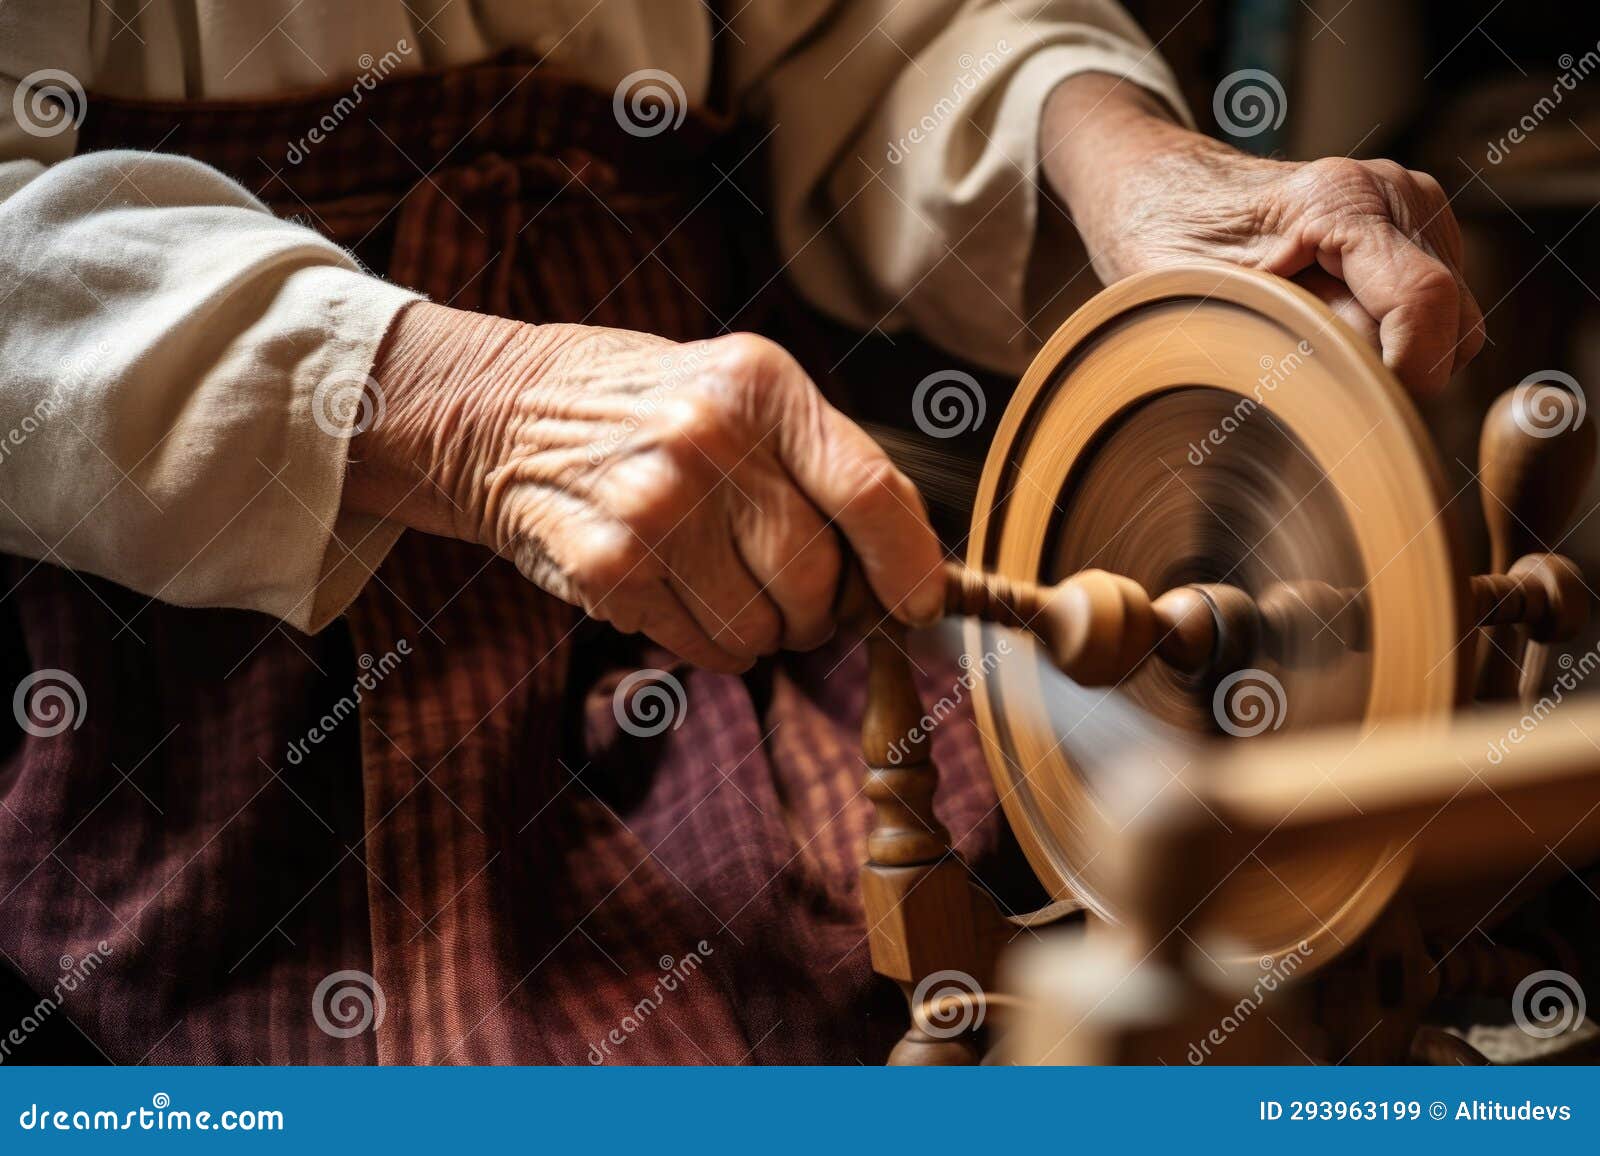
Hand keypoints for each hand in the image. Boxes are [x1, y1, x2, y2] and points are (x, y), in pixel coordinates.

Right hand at [345, 303, 945, 671]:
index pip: (867, 490)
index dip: (907, 564)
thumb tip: (913, 564)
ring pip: (762, 627)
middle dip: (822, 612)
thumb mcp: (740, 392)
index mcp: (760, 385)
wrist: (504, 413)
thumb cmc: (648, 410)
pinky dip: (713, 645)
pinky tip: (682, 598)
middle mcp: (708, 440)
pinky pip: (704, 647)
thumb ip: (824, 461)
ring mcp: (653, 507)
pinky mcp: (608, 568)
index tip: (921, 606)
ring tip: (730, 591)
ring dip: (766, 633)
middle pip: (816, 577)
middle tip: (802, 605)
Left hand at [1042, 73, 1484, 396]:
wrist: (1163, 190)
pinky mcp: (1417, 229)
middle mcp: (1395, 192)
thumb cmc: (1168, 244)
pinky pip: (1440, 313)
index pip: (1424, 303)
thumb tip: (1367, 389)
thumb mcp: (1211, 302)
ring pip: (1454, 325)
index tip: (1356, 412)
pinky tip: (1333, 334)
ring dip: (1398, 359)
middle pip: (1448, 322)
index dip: (1404, 375)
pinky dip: (1398, 341)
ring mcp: (1414, 206)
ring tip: (1315, 352)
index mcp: (1343, 200)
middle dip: (1397, 373)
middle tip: (1316, 388)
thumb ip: (1297, 336)